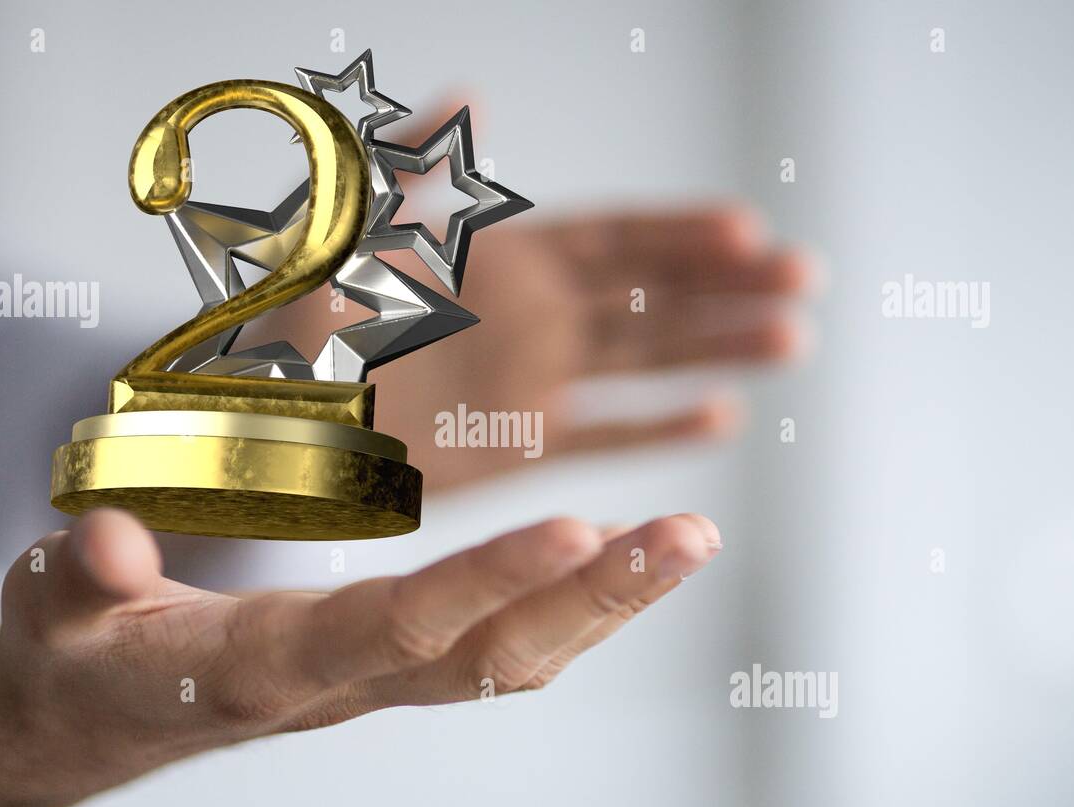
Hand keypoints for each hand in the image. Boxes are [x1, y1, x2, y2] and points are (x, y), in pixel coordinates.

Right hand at [0, 507, 720, 806]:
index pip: (392, 626)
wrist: (89, 718)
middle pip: (494, 659)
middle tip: (690, 537)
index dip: (483, 582)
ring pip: (514, 661)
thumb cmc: (75, 658)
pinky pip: (496, 654)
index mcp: (266, 666)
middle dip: (595, 600)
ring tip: (685, 540)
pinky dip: (566, 611)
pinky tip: (614, 564)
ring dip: (605, 603)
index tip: (576, 524)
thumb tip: (107, 548)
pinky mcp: (386, 671)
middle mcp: (344, 683)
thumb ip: (75, 583)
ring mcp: (376, 684)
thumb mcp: (51, 613)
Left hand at [246, 103, 816, 489]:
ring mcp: (532, 383)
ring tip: (790, 340)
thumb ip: (415, 169)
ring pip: (641, 364)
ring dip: (713, 351)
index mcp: (502, 261)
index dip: (675, 235)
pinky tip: (719, 421)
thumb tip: (471, 91)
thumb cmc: (300, 326)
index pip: (610, 240)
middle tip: (804, 278)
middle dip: (723, 287)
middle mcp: (531, 318)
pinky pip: (601, 437)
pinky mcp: (518, 448)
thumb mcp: (354, 235)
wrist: (270, 428)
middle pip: (647, 296)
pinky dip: (655, 431)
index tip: (746, 230)